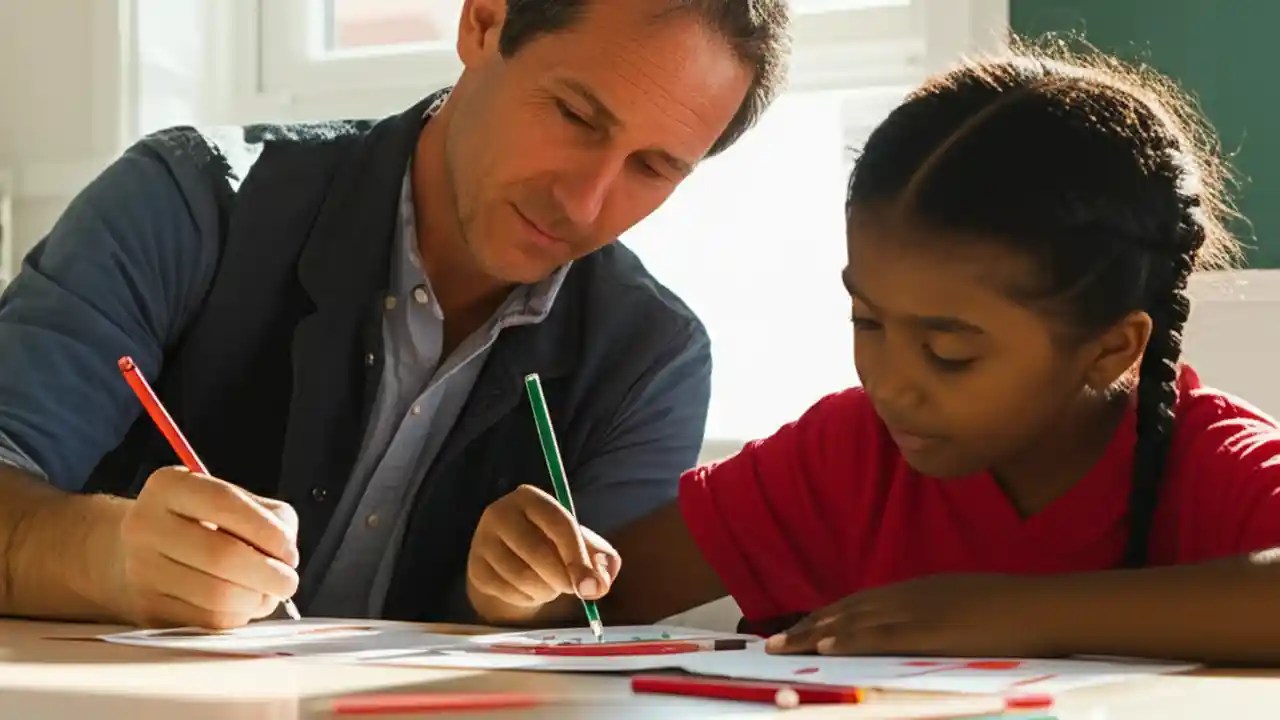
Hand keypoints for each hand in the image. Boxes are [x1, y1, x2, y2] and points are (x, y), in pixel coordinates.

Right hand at [111, 467, 300, 628]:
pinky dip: (237, 617)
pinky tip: (242, 606)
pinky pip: (206, 621)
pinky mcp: (146, 610)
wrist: (134, 554)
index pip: (224, 502)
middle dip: (269, 574)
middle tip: (288, 582)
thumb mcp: (231, 501)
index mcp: (169, 487)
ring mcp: (141, 571)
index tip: (290, 552)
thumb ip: (268, 516)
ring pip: (216, 595)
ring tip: (267, 595)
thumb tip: (285, 554)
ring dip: (256, 600)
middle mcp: (146, 526)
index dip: (267, 530)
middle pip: (221, 555)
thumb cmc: (200, 524)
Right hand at [466, 484, 620, 624]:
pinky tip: (530, 590)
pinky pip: (508, 592)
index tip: (592, 586)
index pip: (559, 525)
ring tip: (551, 586)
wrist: (512, 561)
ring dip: (546, 590)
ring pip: (523, 576)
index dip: (579, 558)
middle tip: (575, 590)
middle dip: (563, 579)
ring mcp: (483, 540)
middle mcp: (501, 512)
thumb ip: (601, 560)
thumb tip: (599, 583)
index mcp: (531, 498)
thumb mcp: (581, 545)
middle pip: (538, 552)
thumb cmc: (553, 547)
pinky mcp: (476, 568)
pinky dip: (527, 599)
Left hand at [764, 574, 1059, 656]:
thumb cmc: (1014, 613)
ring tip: (780, 647)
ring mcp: (917, 611)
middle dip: (806, 627)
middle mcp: (908, 596)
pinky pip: (881, 635)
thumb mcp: (964, 610)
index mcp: (916, 591)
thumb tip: (920, 636)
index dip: (824, 617)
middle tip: (771, 644)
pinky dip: (850, 638)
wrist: (1044, 606)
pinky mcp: (929, 630)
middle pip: (845, 611)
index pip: (858, 605)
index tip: (797, 630)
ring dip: (813, 633)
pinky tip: (825, 644)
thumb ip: (936, 619)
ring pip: (853, 621)